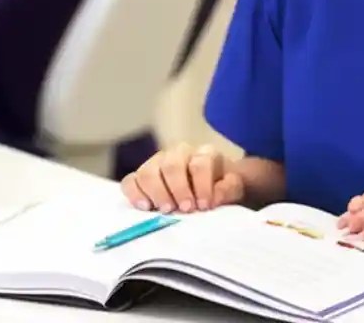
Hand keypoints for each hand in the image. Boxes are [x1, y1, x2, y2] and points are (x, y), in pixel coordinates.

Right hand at [121, 143, 243, 213]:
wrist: (208, 186)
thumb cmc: (219, 187)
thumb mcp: (232, 188)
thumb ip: (228, 189)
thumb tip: (214, 197)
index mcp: (203, 153)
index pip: (200, 163)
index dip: (202, 185)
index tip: (204, 206)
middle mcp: (178, 153)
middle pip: (172, 166)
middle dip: (178, 189)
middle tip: (185, 209)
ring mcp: (157, 163)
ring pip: (149, 171)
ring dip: (157, 192)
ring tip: (166, 210)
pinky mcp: (141, 176)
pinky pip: (130, 181)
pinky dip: (135, 194)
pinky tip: (145, 207)